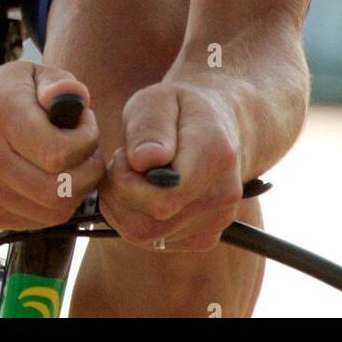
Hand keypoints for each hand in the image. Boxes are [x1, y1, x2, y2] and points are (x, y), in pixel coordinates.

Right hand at [0, 59, 105, 230]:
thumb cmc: (4, 94)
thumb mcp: (32, 72)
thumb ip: (59, 82)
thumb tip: (77, 98)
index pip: (58, 152)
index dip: (86, 142)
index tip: (86, 126)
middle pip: (57, 191)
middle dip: (88, 174)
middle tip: (88, 153)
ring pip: (51, 213)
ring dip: (74, 192)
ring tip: (70, 165)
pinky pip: (35, 223)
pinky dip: (52, 206)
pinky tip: (48, 179)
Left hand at [98, 81, 244, 252]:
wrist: (217, 123)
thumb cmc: (180, 107)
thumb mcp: (158, 99)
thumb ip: (149, 126)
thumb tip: (143, 160)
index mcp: (215, 154)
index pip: (161, 197)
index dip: (126, 180)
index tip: (126, 155)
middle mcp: (223, 194)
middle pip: (149, 223)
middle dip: (119, 194)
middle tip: (123, 162)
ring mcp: (217, 220)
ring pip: (146, 237)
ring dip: (123, 207)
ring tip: (133, 174)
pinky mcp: (205, 237)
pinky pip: (155, 242)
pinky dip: (136, 219)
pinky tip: (144, 191)